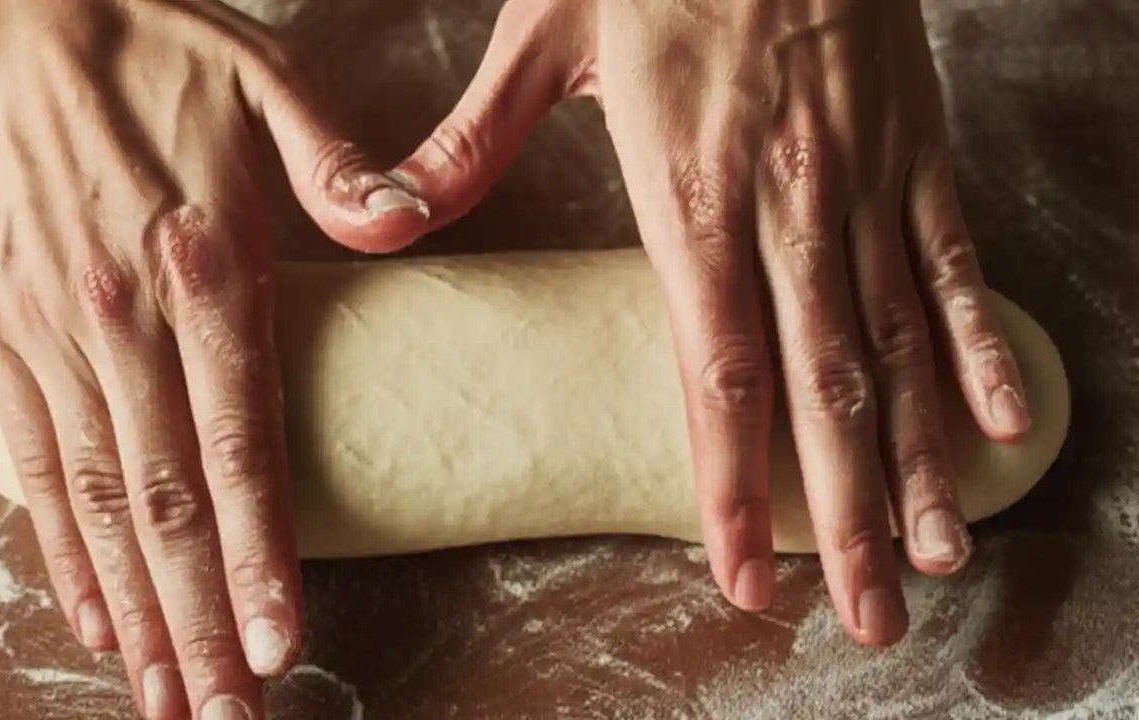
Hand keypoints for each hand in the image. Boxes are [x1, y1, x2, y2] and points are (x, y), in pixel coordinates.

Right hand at [0, 0, 431, 715]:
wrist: (25, 20)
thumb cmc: (163, 53)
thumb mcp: (270, 83)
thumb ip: (341, 165)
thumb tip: (410, 218)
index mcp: (204, 267)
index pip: (239, 442)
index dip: (260, 554)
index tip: (278, 642)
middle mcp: (121, 317)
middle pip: (168, 501)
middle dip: (200, 619)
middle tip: (227, 713)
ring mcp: (51, 333)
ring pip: (99, 502)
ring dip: (136, 609)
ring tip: (164, 697)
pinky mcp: (3, 332)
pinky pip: (36, 462)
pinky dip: (63, 548)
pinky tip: (92, 613)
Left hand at [387, 0, 1030, 644]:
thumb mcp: (546, 31)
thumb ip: (474, 136)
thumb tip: (396, 209)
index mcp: (692, 190)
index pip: (715, 368)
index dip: (731, 482)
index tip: (741, 574)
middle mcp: (789, 206)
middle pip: (820, 386)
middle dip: (841, 513)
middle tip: (860, 616)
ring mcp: (863, 181)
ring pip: (898, 345)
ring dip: (915, 461)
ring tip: (929, 557)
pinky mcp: (914, 151)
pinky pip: (952, 265)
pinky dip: (978, 349)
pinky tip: (996, 427)